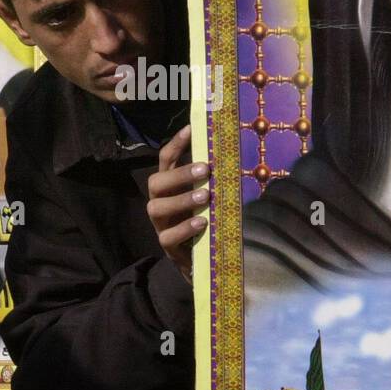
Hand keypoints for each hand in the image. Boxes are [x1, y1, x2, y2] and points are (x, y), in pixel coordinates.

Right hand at [146, 125, 209, 279]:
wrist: (200, 260)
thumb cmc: (205, 220)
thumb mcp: (208, 198)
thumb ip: (212, 181)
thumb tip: (234, 157)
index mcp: (169, 186)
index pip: (165, 160)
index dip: (176, 144)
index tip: (191, 129)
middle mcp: (160, 202)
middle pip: (156, 182)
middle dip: (179, 174)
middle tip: (205, 169)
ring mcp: (161, 224)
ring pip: (157, 208)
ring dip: (181, 199)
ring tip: (205, 196)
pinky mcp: (167, 245)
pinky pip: (168, 237)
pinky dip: (184, 228)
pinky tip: (201, 222)